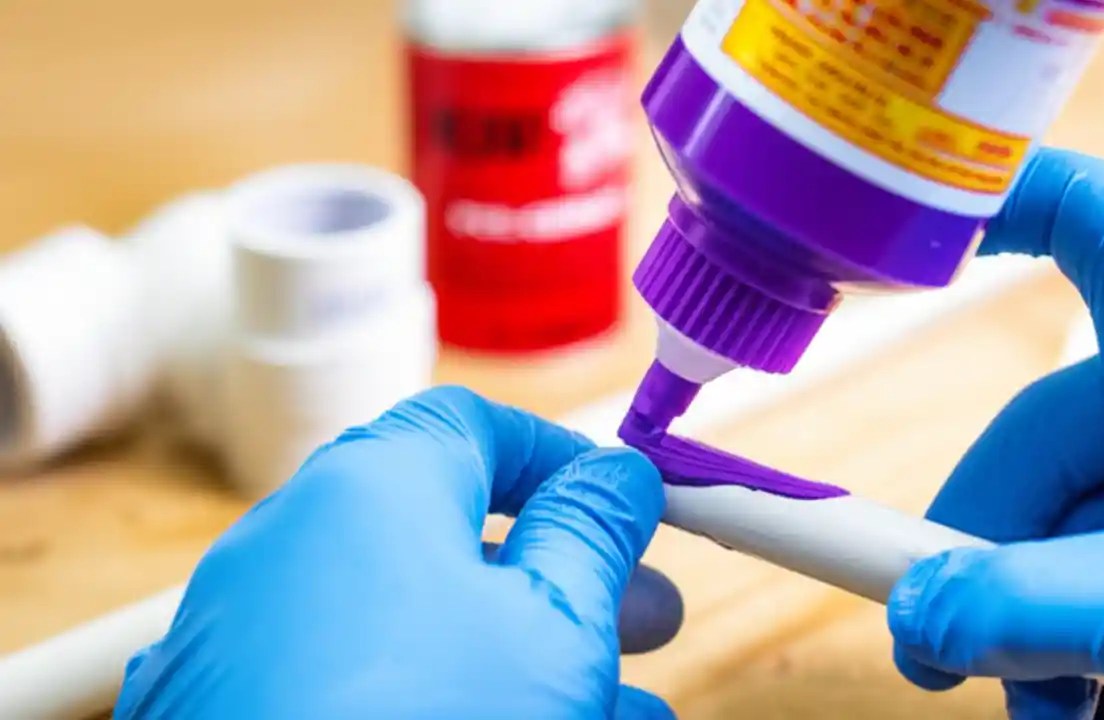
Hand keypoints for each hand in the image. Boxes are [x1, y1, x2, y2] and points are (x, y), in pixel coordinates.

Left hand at [114, 387, 682, 718]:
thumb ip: (592, 531)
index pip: (476, 426)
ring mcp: (242, 635)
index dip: (563, 461)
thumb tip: (617, 474)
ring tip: (612, 708)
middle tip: (646, 621)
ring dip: (516, 650)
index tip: (625, 505)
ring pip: (411, 620)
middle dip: (563, 576)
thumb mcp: (554, 625)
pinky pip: (351, 674)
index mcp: (367, 485)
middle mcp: (288, 541)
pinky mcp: (220, 706)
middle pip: (452, 532)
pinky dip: (431, 686)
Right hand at [887, 148, 1103, 718]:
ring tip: (1045, 717)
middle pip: (1035, 444)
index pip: (1079, 218)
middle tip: (927, 647)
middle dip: (975, 554)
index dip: (983, 209)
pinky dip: (1085, 658)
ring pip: (1068, 539)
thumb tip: (916, 613)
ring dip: (1030, 631)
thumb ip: (1030, 608)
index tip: (897, 255)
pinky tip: (1097, 716)